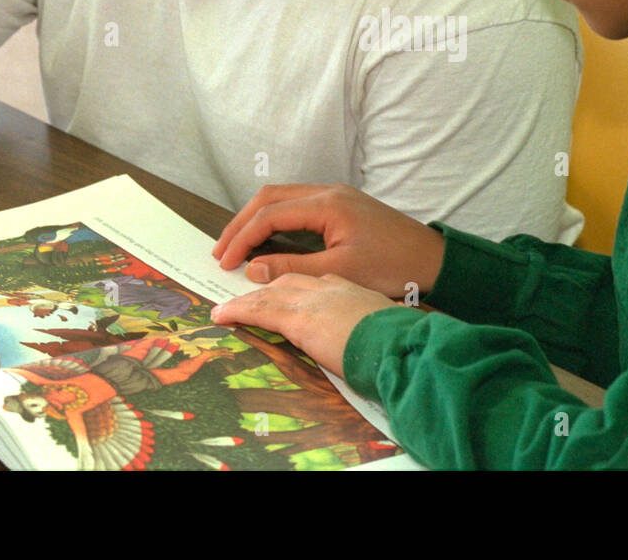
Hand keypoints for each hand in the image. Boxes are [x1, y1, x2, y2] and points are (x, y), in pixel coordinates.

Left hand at [210, 273, 400, 375]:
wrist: (406, 345)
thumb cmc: (404, 343)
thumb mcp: (387, 330)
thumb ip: (373, 329)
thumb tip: (376, 339)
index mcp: (353, 289)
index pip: (316, 282)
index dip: (296, 287)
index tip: (284, 293)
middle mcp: (331, 288)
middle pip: (289, 281)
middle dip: (266, 285)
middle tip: (247, 295)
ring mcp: (314, 300)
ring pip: (270, 293)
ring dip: (246, 300)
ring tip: (226, 308)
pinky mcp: (299, 318)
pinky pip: (260, 310)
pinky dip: (238, 311)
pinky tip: (221, 315)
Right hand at [212, 184, 445, 298]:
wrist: (433, 259)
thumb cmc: (393, 267)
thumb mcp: (339, 273)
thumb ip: (292, 268)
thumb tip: (252, 269)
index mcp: (327, 204)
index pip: (269, 214)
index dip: (242, 238)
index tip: (224, 262)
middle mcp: (329, 192)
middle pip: (270, 197)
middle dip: (241, 223)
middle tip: (221, 252)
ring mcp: (336, 196)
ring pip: (283, 198)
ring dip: (257, 220)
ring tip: (237, 247)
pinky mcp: (343, 205)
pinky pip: (298, 205)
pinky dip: (276, 221)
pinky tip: (268, 242)